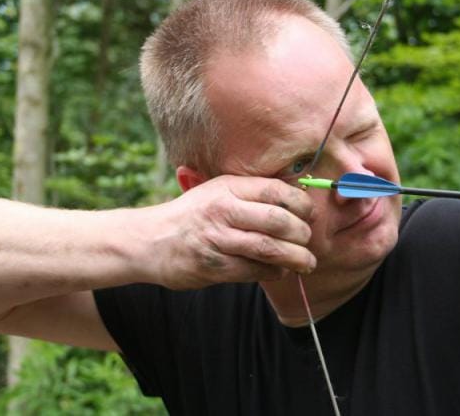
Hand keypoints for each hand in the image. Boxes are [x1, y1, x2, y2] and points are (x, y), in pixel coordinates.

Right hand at [155, 175, 315, 289]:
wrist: (149, 241)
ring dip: (295, 257)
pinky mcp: (214, 266)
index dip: (300, 203)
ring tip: (306, 262)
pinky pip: (255, 270)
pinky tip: (280, 270)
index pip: (275, 191)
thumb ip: (249, 193)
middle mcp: (222, 210)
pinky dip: (274, 271)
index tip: (309, 213)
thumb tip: (295, 199)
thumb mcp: (216, 192)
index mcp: (227, 187)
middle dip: (301, 232)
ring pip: (269, 248)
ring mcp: (217, 239)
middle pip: (277, 220)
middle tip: (308, 239)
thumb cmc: (192, 215)